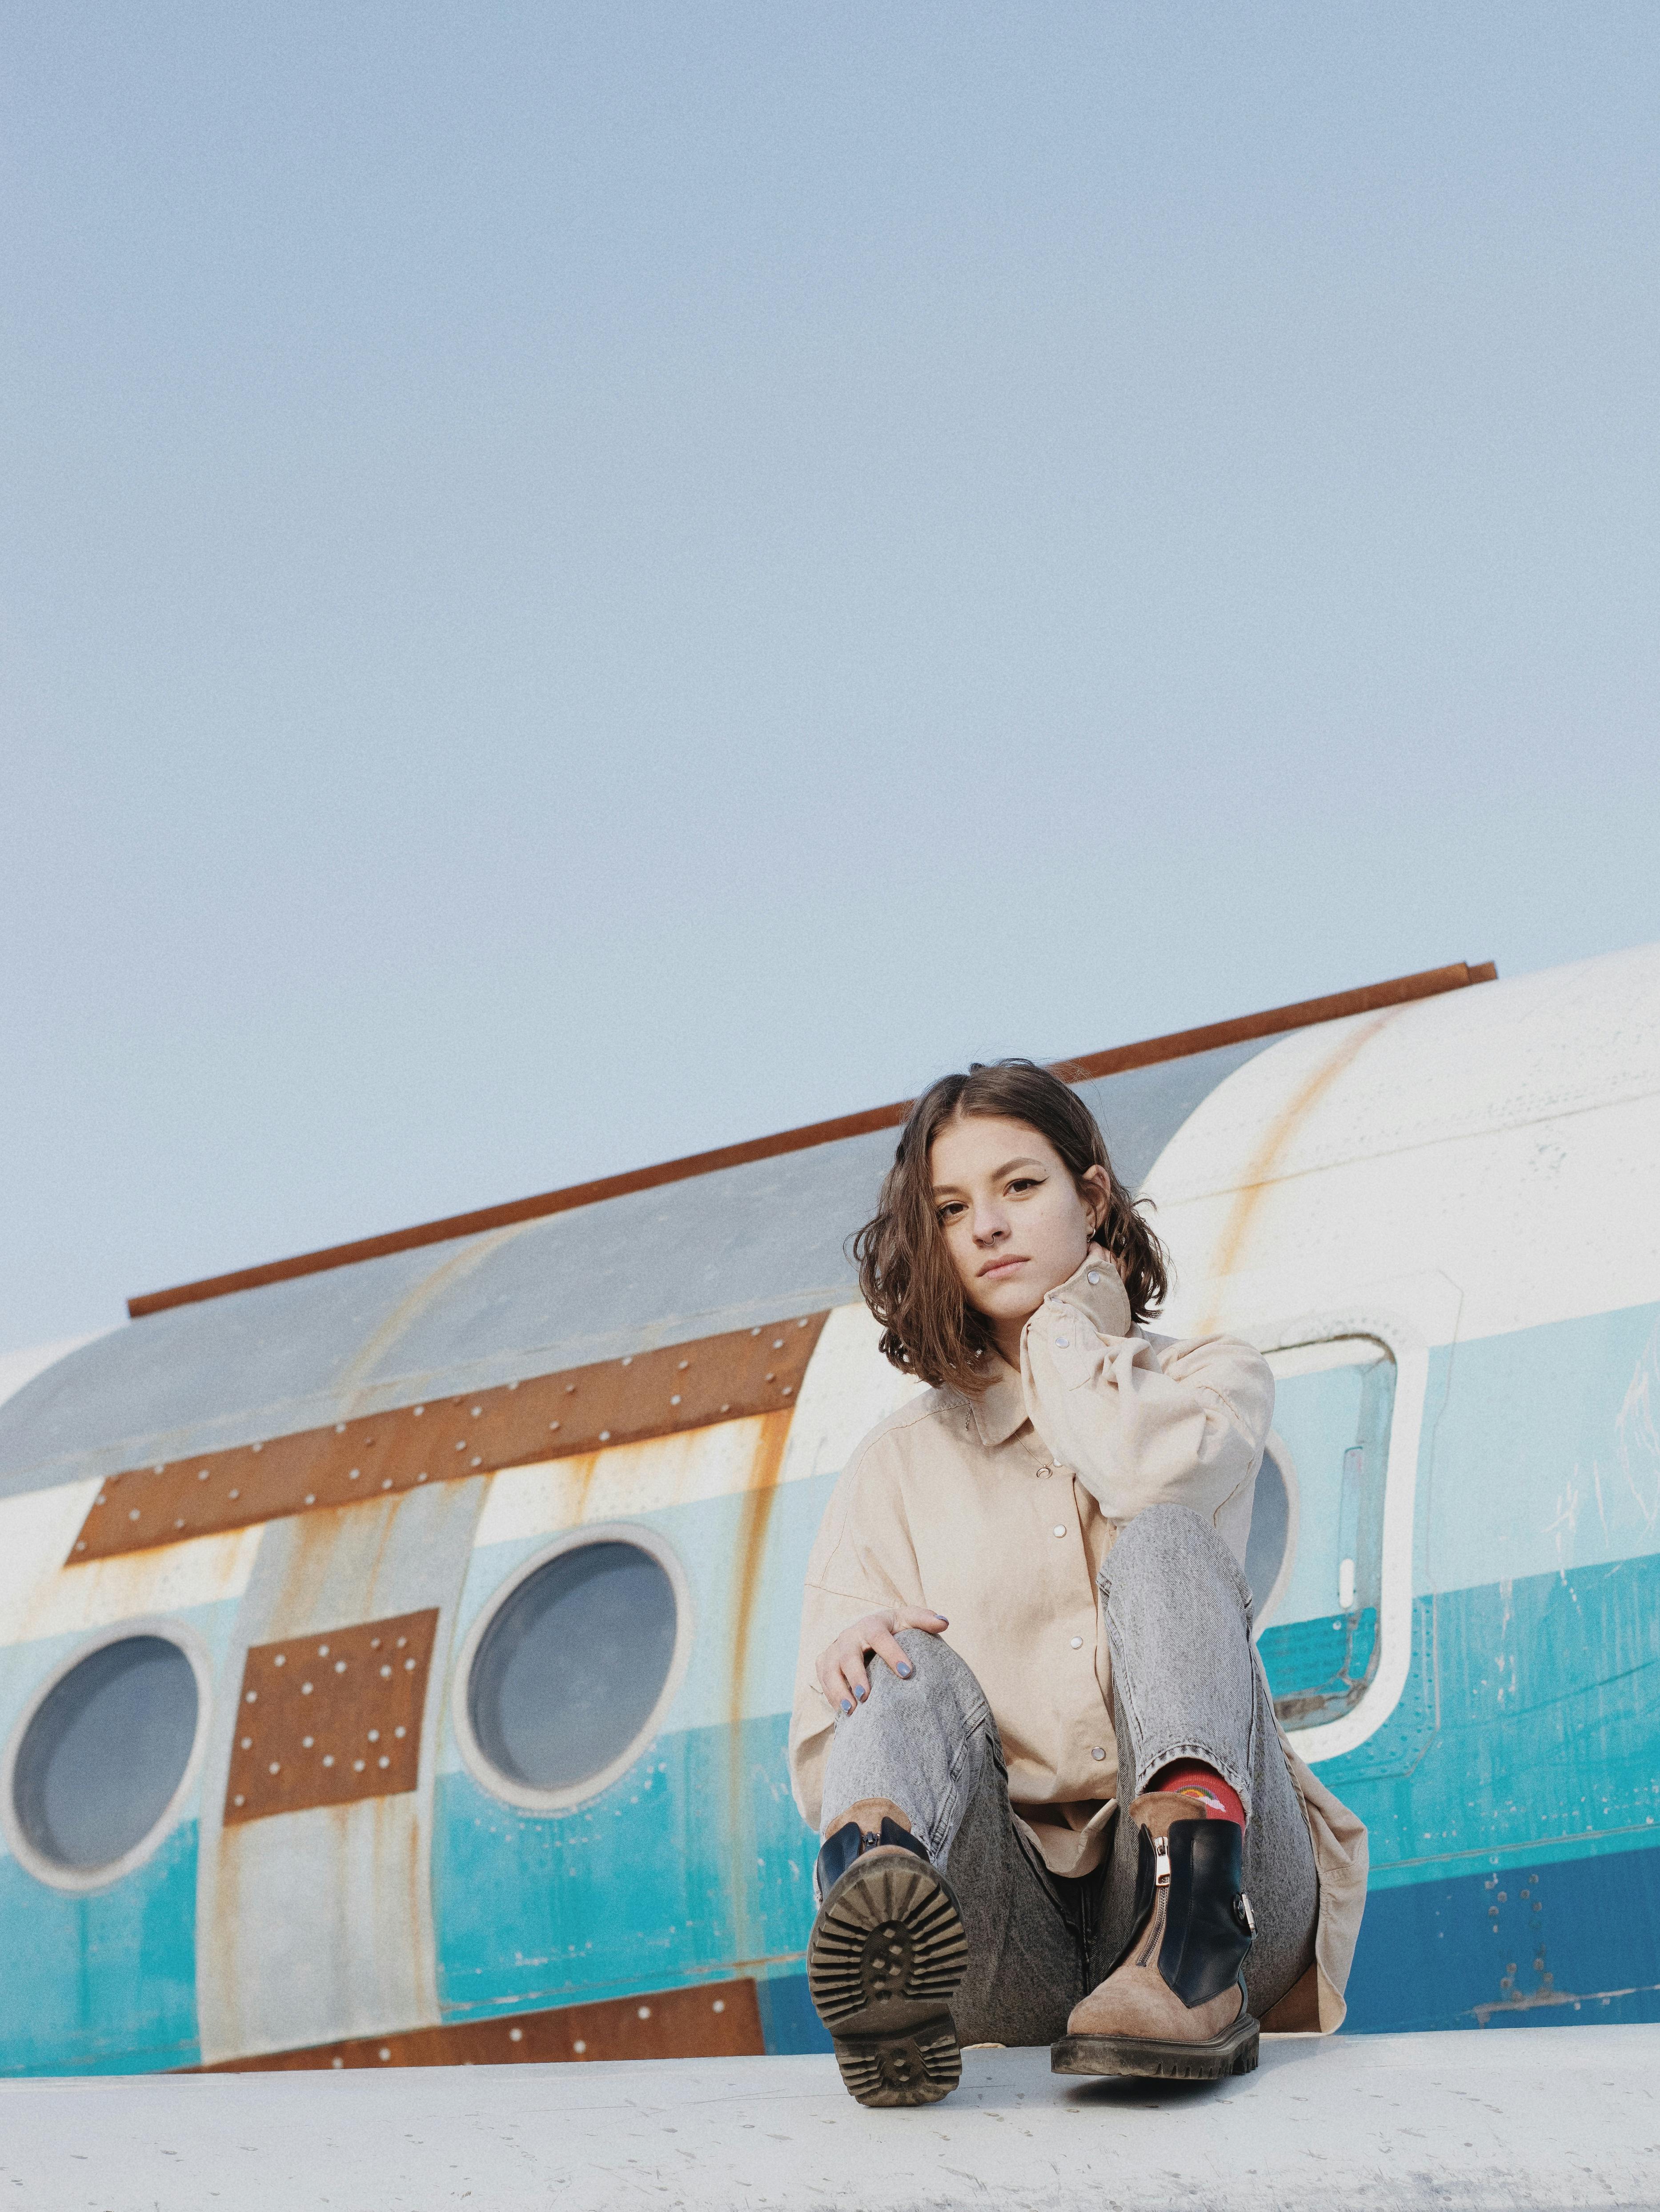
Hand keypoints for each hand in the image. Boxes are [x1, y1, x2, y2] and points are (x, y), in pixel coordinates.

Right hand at [816, 1607, 948, 1713]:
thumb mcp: (908, 1620)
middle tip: (866, 1696)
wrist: (865, 1631)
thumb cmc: (893, 1629)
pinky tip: (844, 1712)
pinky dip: (831, 1695)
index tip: (907, 1673)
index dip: (892, 1654)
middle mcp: (850, 1636)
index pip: (880, 1637)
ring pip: (830, 1669)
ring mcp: (834, 1650)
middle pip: (849, 1655)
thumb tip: (945, 1622)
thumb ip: (925, 1620)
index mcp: (872, 1624)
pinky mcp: (824, 1663)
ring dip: (838, 1690)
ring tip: (851, 1710)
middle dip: (856, 1675)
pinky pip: (823, 1679)